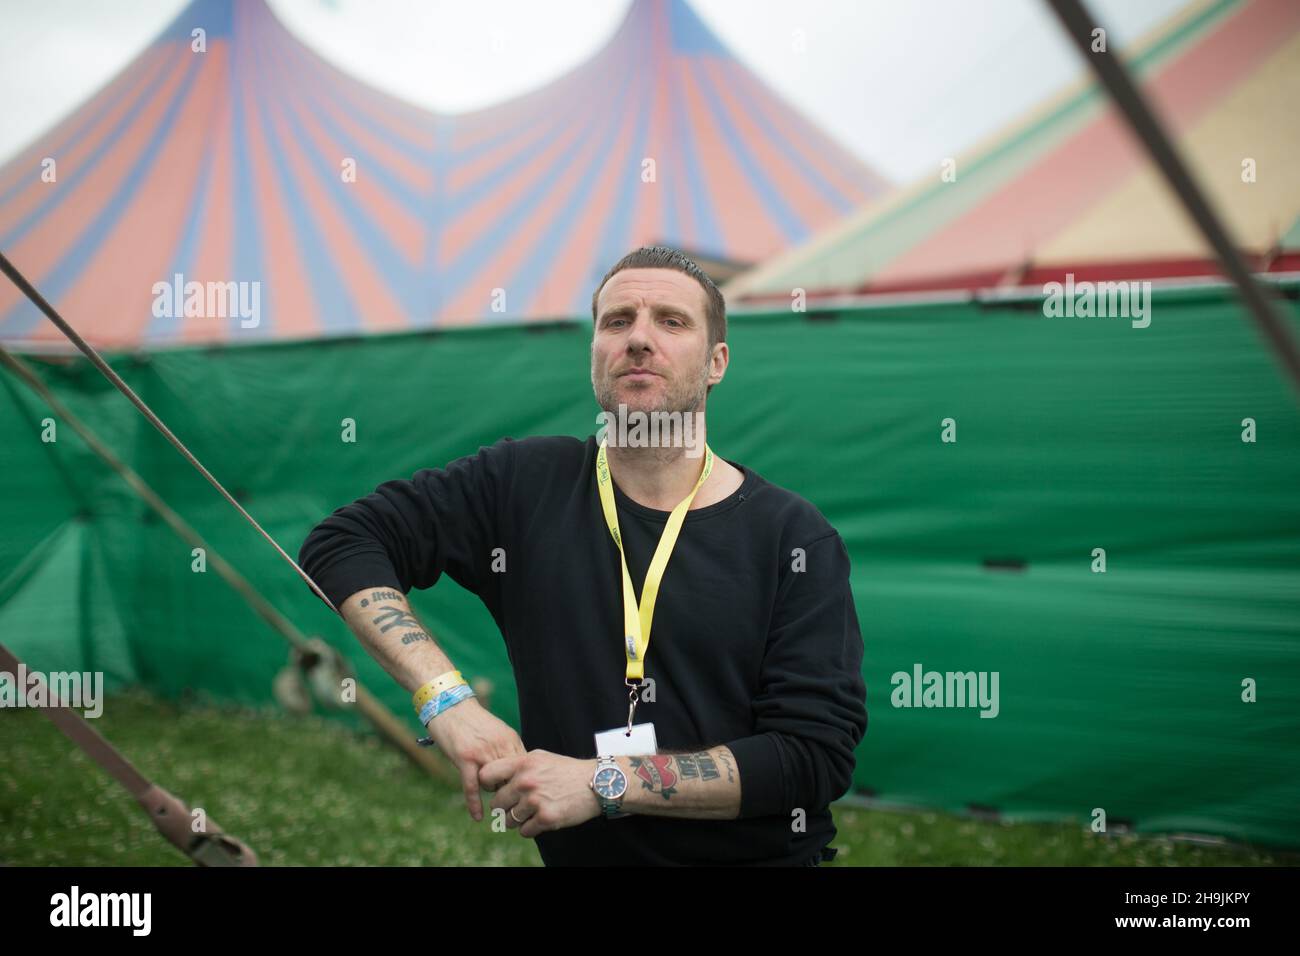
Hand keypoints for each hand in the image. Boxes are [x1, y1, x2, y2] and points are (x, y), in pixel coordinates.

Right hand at [423, 698, 525, 821]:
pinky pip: (472, 786)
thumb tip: (518, 773)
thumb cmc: (472, 721)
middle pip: (511, 780)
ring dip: (489, 791)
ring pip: (492, 784)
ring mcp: (483, 752)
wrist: (449, 704)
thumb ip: (507, 750)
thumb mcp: (496, 732)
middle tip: (508, 806)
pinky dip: (475, 803)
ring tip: (485, 794)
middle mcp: (500, 745)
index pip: (524, 769)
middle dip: (509, 793)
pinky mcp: (465, 758)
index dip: (523, 785)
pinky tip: (478, 817)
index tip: (523, 798)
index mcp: (510, 739)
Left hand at [479, 750, 602, 837]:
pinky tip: (540, 820)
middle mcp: (526, 781)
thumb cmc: (567, 770)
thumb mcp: (541, 757)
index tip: (497, 789)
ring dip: (517, 820)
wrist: (596, 783)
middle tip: (517, 806)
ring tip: (531, 813)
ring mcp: (535, 801)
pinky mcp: (546, 818)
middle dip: (505, 807)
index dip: (488, 785)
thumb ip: (519, 765)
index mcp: (523, 763)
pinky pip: (524, 831)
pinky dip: (530, 829)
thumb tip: (496, 777)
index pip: (486, 775)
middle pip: (496, 803)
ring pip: (509, 820)